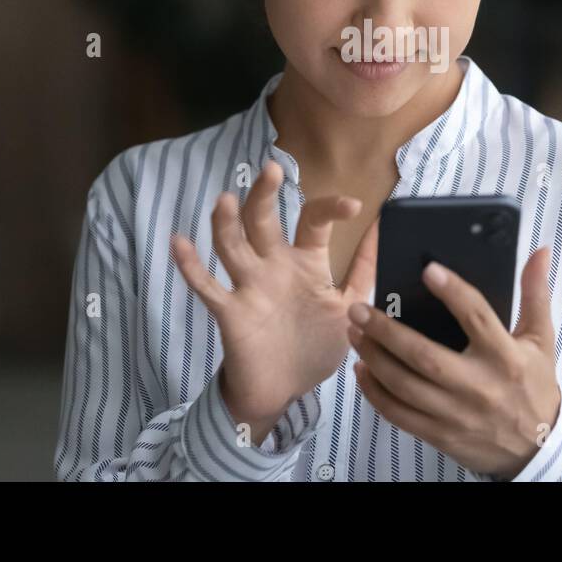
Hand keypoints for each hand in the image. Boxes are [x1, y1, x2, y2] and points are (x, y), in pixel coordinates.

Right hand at [170, 160, 377, 443]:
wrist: (283, 390)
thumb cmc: (314, 345)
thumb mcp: (348, 307)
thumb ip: (363, 272)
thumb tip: (382, 231)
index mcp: (305, 262)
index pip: (313, 222)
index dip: (331, 209)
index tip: (354, 206)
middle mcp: (273, 266)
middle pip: (264, 221)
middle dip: (264, 195)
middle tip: (271, 170)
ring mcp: (248, 286)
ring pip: (232, 245)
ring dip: (226, 223)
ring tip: (225, 200)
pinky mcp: (229, 310)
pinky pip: (206, 286)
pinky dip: (190, 265)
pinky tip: (179, 241)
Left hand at [348, 244, 561, 479]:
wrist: (539, 447)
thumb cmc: (536, 385)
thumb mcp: (541, 339)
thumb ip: (535, 294)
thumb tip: (540, 252)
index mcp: (505, 357)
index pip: (476, 317)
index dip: (452, 293)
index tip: (428, 270)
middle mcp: (479, 386)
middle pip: (424, 356)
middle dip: (386, 331)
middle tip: (358, 309)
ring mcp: (457, 414)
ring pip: (404, 386)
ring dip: (374, 358)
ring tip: (354, 333)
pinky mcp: (441, 435)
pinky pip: (399, 414)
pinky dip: (375, 393)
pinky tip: (363, 370)